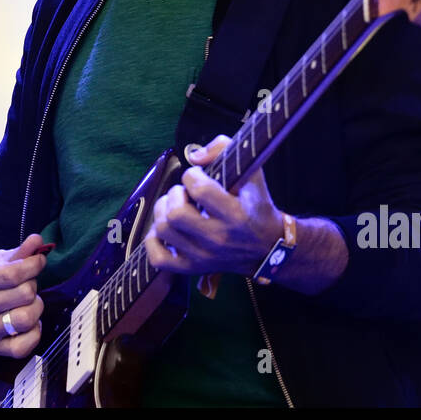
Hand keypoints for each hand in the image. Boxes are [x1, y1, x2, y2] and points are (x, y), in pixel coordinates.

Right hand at [0, 233, 46, 358]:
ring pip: (27, 318)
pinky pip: (27, 344)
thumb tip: (38, 241)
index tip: (39, 260)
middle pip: (25, 294)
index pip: (14, 273)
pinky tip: (28, 321)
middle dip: (32, 284)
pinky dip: (35, 331)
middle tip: (27, 282)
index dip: (34, 264)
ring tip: (28, 301)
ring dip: (36, 306)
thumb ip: (17, 253)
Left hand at [145, 135, 283, 276]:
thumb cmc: (255, 207)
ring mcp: (203, 257)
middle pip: (175, 214)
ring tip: (174, 207)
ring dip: (162, 212)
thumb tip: (194, 156)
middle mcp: (218, 239)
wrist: (266, 247)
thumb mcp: (251, 175)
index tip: (197, 176)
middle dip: (174, 195)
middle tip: (183, 193)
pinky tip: (164, 229)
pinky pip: (159, 259)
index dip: (191, 175)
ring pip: (163, 231)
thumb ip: (225, 151)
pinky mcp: (192, 268)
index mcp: (235, 215)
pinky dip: (153, 241)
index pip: (199, 190)